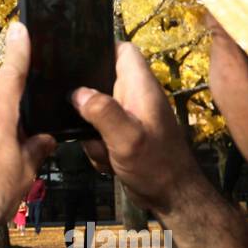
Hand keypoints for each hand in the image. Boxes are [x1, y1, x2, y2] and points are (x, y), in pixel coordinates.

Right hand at [71, 41, 204, 216]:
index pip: (123, 50)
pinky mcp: (122, 136)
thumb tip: (77, 92)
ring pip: (94, 112)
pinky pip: (98, 133)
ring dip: (89, 131)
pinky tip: (108, 163)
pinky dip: (98, 148)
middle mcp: (135, 97)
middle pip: (100, 81)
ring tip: (100, 148)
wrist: (173, 199)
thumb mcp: (127, 138)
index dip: (100, 48)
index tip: (74, 58)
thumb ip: (103, 111)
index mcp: (141, 87)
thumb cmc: (156, 165)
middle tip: (76, 116)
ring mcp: (128, 117)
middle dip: (84, 100)